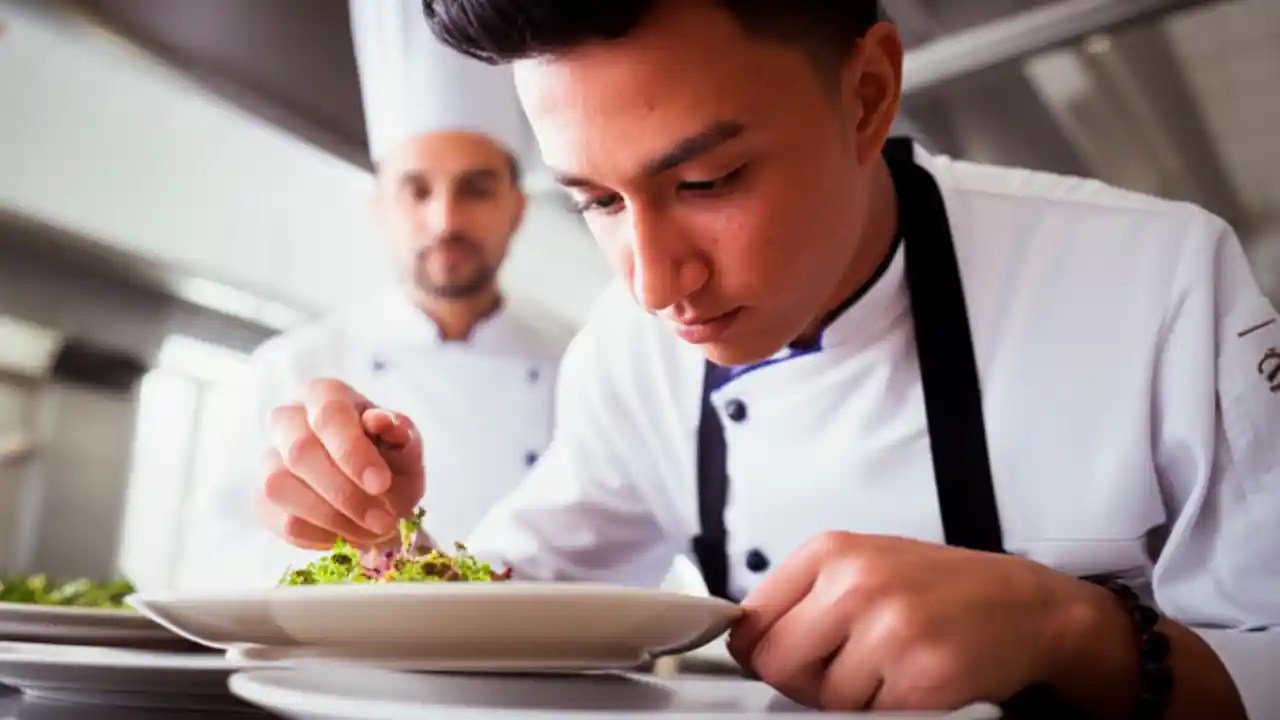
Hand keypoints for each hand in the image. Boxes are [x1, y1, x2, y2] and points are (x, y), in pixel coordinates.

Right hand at [255, 379, 425, 549]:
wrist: (378, 497)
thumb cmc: (390, 459)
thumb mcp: (407, 444)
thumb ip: (400, 431)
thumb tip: (381, 420)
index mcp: (324, 394)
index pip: (329, 415)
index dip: (352, 452)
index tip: (380, 483)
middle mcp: (287, 420)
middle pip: (300, 452)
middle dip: (345, 494)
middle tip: (384, 521)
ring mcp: (269, 459)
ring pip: (282, 489)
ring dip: (334, 519)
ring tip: (372, 531)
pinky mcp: (262, 499)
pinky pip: (282, 521)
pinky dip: (321, 536)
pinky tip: (349, 535)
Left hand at [726, 532, 1100, 711]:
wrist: (1029, 605)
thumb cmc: (943, 588)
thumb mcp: (864, 566)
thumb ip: (805, 598)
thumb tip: (748, 644)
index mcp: (831, 551)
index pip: (753, 622)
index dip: (764, 653)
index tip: (784, 659)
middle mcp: (856, 582)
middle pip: (778, 663)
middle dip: (804, 682)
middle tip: (844, 671)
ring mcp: (890, 628)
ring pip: (825, 698)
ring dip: (853, 699)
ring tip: (892, 668)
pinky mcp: (922, 675)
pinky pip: (872, 716)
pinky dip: (890, 710)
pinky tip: (915, 680)